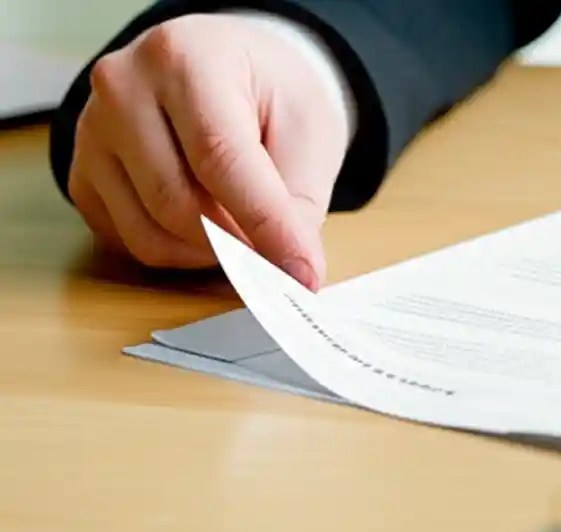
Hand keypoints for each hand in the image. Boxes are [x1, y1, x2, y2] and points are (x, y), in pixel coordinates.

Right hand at [68, 14, 347, 289]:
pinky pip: (130, 242)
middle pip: (179, 204)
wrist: (228, 69)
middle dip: (240, 246)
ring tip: (247, 230)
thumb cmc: (269, 94)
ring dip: (211, 254)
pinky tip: (209, 224)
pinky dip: (180, 252)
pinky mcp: (83, 174)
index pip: (220, 159)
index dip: (266, 226)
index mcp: (185, 58)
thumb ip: (297, 202)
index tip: (303, 274)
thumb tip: (292, 273)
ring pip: (151, 234)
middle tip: (282, 256)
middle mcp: (122, 88)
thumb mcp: (307, 131)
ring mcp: (91, 133)